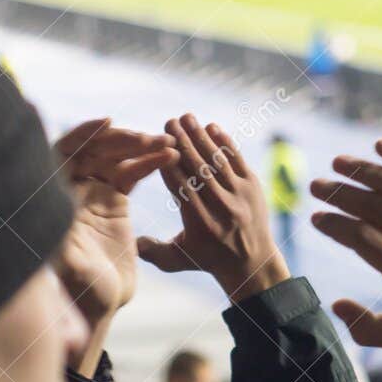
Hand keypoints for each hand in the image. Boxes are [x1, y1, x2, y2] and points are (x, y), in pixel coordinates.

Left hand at [54, 120, 175, 370]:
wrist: (98, 302)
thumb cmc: (77, 287)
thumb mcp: (69, 264)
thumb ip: (66, 241)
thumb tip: (63, 216)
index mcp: (54, 196)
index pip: (62, 151)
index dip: (82, 133)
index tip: (106, 123)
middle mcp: (70, 187)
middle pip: (92, 149)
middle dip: (121, 140)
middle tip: (148, 139)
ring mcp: (93, 190)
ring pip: (116, 157)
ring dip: (141, 147)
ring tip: (167, 145)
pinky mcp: (114, 198)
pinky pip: (132, 172)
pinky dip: (150, 162)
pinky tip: (170, 157)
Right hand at [136, 113, 289, 301]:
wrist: (252, 263)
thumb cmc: (207, 259)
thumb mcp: (178, 260)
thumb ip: (152, 252)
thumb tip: (127, 242)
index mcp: (201, 224)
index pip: (182, 188)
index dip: (170, 164)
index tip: (157, 144)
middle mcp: (222, 209)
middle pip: (200, 170)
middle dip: (184, 143)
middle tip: (170, 121)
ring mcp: (240, 196)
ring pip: (218, 161)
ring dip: (202, 137)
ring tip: (187, 118)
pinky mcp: (254, 187)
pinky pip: (237, 160)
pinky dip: (225, 143)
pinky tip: (212, 127)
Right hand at [310, 139, 381, 380]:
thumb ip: (367, 328)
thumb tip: (335, 305)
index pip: (367, 241)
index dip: (337, 226)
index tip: (316, 217)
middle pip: (380, 210)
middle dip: (343, 194)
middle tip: (316, 185)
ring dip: (367, 171)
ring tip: (338, 163)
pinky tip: (379, 145)